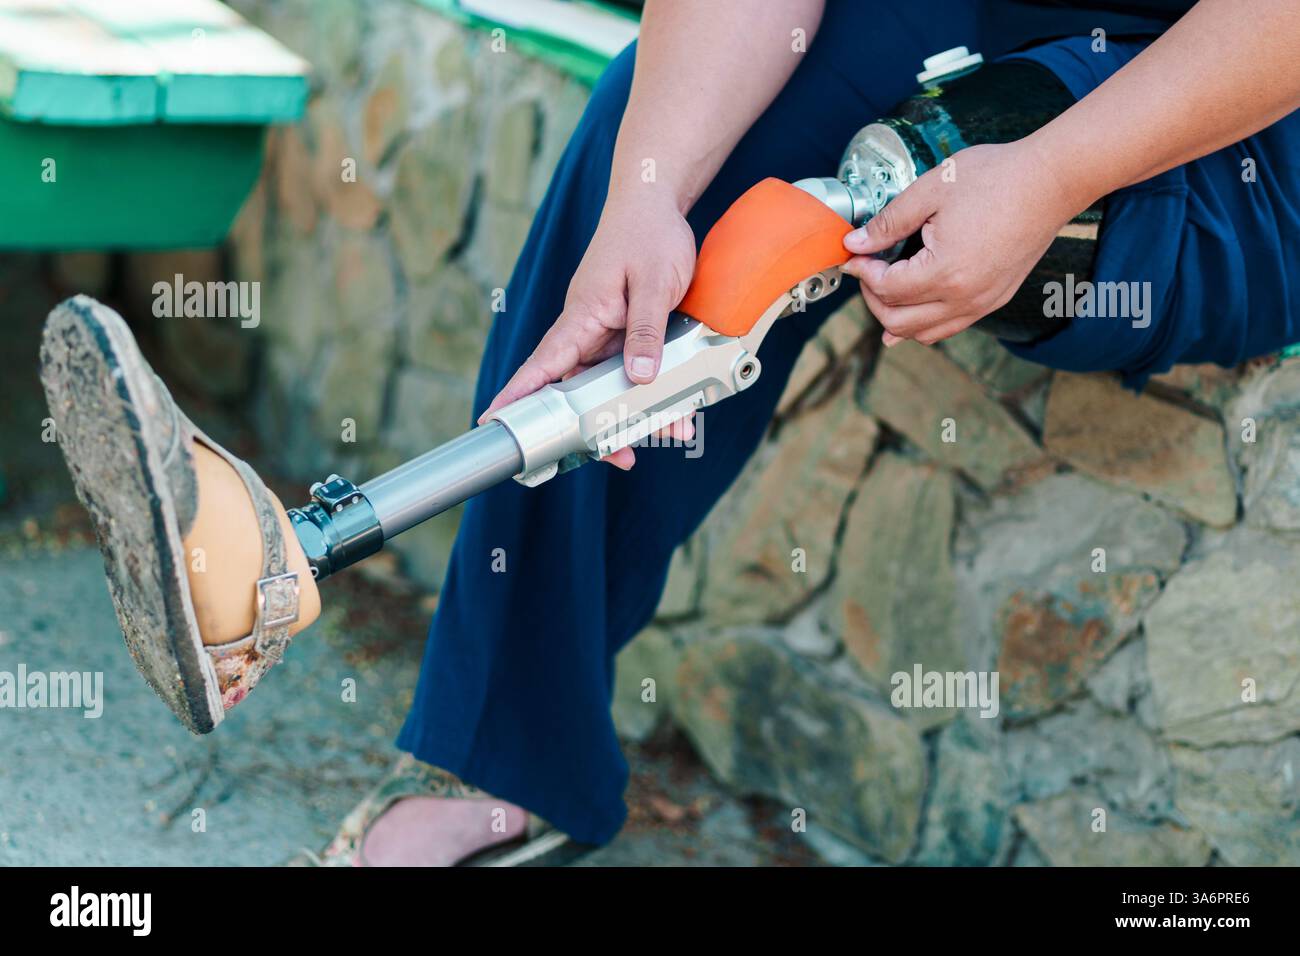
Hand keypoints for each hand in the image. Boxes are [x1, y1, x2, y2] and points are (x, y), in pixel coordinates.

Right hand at [479, 192, 697, 468]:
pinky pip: (628, 371)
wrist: (656, 204)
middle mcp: (586, 329)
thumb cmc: (648, 235)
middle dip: (591, 428)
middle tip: (621, 457)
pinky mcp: (623, 331)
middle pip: (575, 389)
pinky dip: (648, 391)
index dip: (517, 395)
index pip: (541, 363)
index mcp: (582, 316)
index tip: (493, 422)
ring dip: (632, 412)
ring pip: (606, 385)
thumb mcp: (654, 283)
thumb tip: (638, 379)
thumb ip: (645, 331)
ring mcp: (604, 332)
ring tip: (669, 432)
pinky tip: (677, 405)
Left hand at [840, 138, 1081, 346]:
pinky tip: (913, 308)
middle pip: (899, 322)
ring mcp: (983, 303)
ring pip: (924, 333)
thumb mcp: (930, 190)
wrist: (1051, 180)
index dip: (863, 272)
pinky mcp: (995, 299)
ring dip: (897, 317)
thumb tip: (856, 243)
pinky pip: (950, 326)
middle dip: (873, 299)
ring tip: (885, 288)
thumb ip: (888, 222)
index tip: (854, 256)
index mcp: (946, 272)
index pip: (887, 289)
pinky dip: (924, 321)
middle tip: (866, 271)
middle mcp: (966, 297)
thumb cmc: (996, 177)